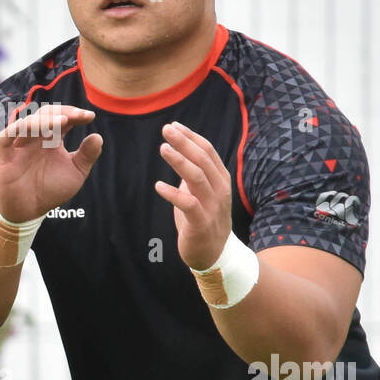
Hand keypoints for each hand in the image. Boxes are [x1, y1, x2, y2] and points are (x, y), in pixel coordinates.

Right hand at [0, 104, 102, 222]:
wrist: (30, 210)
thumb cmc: (51, 190)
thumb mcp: (75, 173)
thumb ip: (87, 156)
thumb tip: (98, 137)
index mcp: (53, 139)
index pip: (63, 119)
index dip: (75, 114)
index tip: (90, 117)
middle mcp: (37, 137)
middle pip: (47, 114)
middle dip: (63, 112)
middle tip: (78, 115)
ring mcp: (20, 143)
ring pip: (29, 121)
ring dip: (45, 119)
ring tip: (62, 121)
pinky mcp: (5, 153)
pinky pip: (6, 135)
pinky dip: (19, 128)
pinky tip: (34, 127)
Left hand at [154, 121, 233, 269]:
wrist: (214, 254)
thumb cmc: (204, 218)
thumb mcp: (203, 191)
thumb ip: (195, 172)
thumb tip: (179, 149)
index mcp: (220, 179)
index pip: (208, 151)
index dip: (191, 137)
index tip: (174, 126)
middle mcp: (220, 190)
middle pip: (202, 159)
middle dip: (184, 142)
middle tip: (166, 130)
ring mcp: (212, 206)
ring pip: (196, 178)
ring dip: (179, 161)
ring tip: (163, 148)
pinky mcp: (201, 223)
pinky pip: (188, 204)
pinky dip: (173, 194)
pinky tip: (158, 186)